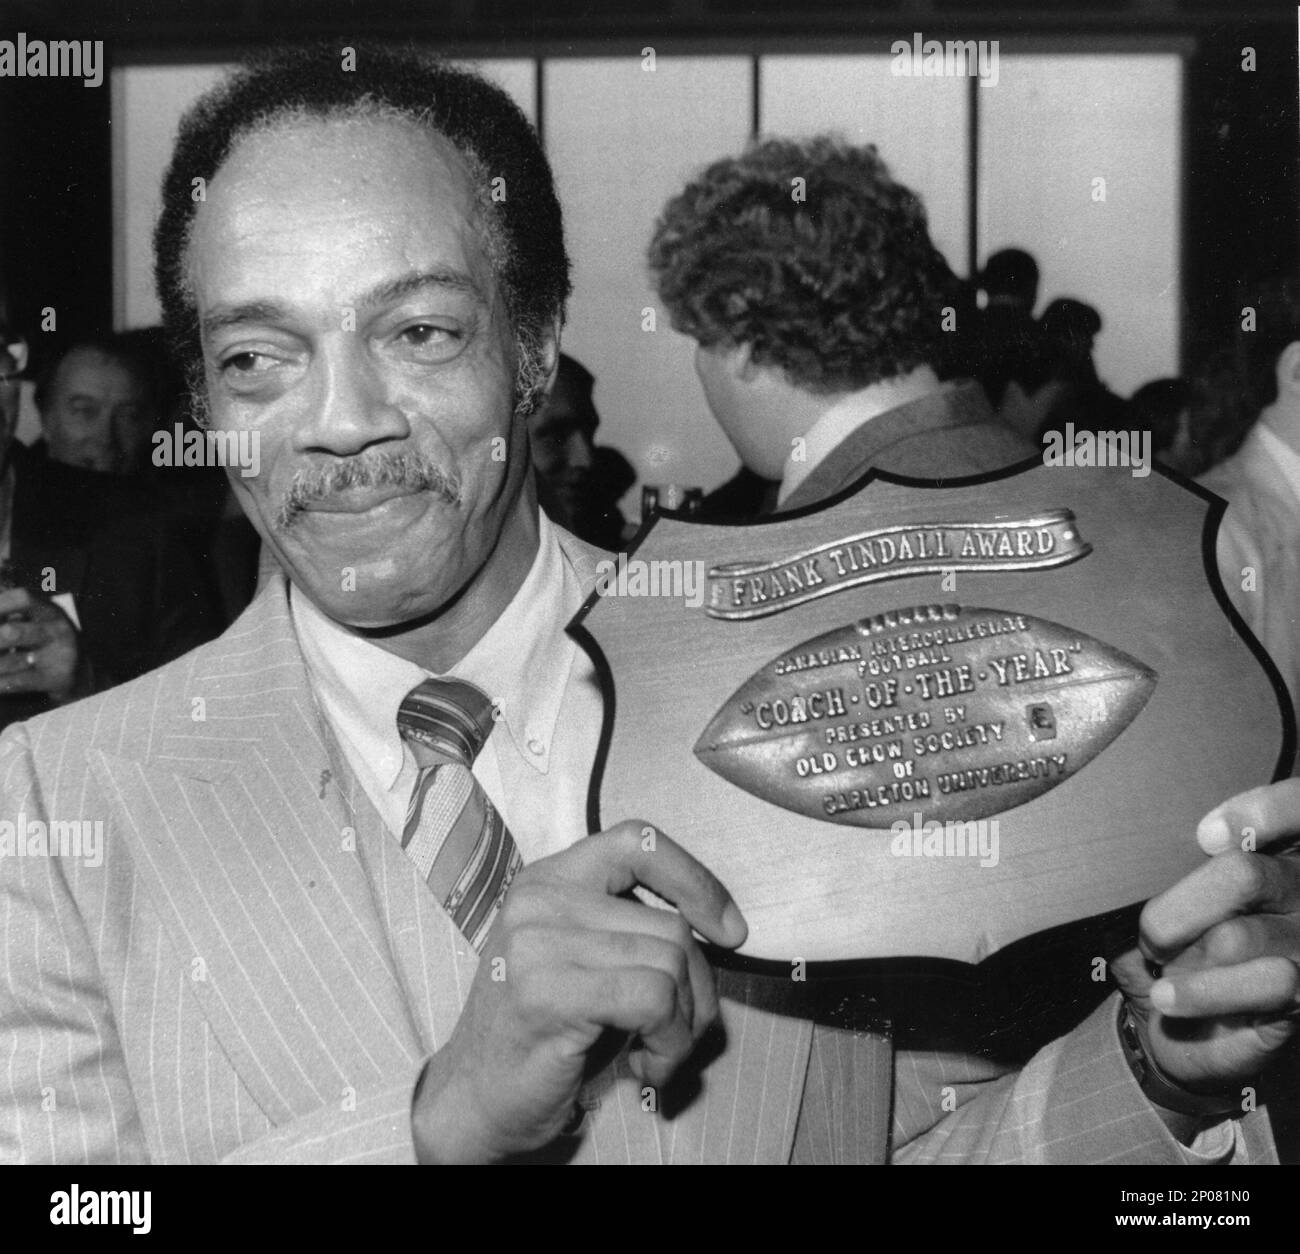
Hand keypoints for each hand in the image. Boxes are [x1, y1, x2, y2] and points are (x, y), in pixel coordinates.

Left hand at [0, 587, 79, 699]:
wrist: (83, 677)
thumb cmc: (45, 646)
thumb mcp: (36, 623)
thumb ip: (10, 615)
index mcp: (50, 611)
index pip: (22, 598)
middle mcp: (58, 630)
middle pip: (12, 633)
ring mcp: (61, 655)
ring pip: (11, 660)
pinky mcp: (60, 678)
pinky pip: (19, 682)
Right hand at [412, 821, 746, 1162]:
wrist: (473, 1099)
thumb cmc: (543, 1034)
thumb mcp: (586, 960)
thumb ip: (633, 931)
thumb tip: (720, 931)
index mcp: (549, 879)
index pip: (637, 841)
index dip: (694, 879)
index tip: (728, 929)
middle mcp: (539, 899)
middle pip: (669, 924)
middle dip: (696, 990)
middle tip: (676, 1034)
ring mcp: (537, 942)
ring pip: (669, 964)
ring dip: (683, 1026)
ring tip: (655, 1053)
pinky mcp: (546, 990)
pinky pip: (654, 1000)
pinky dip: (669, 1043)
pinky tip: (644, 1066)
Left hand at [1112, 781, 1299, 1094]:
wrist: (1172, 1024)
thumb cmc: (1164, 947)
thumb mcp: (1150, 902)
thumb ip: (1154, 871)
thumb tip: (1135, 859)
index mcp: (1268, 851)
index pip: (1295, 808)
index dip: (1264, 811)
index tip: (1205, 835)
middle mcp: (1297, 889)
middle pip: (1243, 874)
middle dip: (1174, 909)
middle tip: (1148, 936)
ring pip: (1240, 937)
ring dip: (1183, 958)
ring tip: (1157, 973)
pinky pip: (1267, 985)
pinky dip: (1203, 992)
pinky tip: (1169, 998)